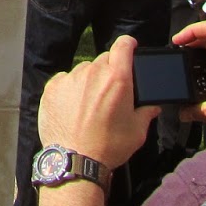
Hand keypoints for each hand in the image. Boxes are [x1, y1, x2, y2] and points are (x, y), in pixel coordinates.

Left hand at [38, 35, 158, 169]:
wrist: (75, 160)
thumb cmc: (109, 147)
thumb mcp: (136, 132)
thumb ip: (146, 113)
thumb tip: (153, 106)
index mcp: (117, 79)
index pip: (123, 46)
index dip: (128, 45)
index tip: (130, 49)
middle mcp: (93, 72)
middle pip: (104, 60)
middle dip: (110, 72)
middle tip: (110, 94)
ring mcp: (70, 78)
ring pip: (84, 70)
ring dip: (89, 81)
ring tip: (89, 105)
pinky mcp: (52, 87)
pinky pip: (65, 79)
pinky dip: (70, 88)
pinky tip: (72, 107)